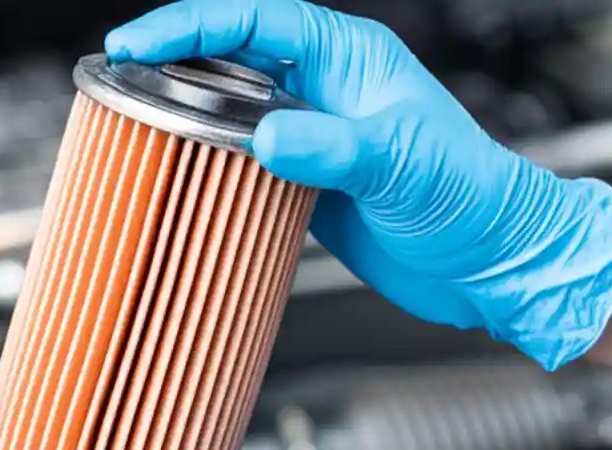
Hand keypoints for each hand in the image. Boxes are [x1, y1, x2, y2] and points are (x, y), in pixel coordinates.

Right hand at [103, 0, 611, 370]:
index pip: (257, 20)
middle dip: (173, 63)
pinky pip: (244, 163)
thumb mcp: (403, 164)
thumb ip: (335, 147)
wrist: (493, 262)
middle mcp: (326, 91)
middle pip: (232, 60)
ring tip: (134, 125)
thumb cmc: (473, 197)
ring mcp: (314, 138)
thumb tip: (268, 136)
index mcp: (351, 60)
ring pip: (231, 111)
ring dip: (185, 115)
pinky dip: (210, 167)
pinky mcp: (308, 184)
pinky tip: (182, 179)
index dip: (191, 25)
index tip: (137, 42)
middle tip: (118, 82)